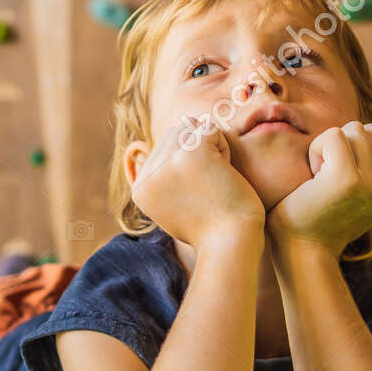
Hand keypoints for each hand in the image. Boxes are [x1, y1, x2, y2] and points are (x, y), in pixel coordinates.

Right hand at [130, 123, 264, 250]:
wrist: (230, 243)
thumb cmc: (211, 228)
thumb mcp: (174, 208)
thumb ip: (164, 181)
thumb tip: (161, 151)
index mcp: (141, 188)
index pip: (162, 151)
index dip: (187, 165)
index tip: (198, 195)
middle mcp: (148, 174)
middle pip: (174, 134)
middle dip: (198, 152)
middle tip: (210, 185)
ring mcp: (167, 161)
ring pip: (189, 127)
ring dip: (210, 148)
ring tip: (215, 178)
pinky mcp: (191, 152)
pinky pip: (209, 129)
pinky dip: (223, 148)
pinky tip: (224, 173)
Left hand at [267, 121, 371, 256]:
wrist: (302, 251)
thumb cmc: (318, 220)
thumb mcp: (356, 195)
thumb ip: (370, 168)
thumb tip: (371, 131)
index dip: (352, 150)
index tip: (337, 180)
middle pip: (366, 131)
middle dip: (342, 146)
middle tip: (325, 179)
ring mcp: (371, 183)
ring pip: (351, 131)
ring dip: (328, 148)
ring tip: (320, 178)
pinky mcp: (348, 179)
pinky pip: (333, 135)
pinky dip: (316, 150)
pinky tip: (312, 178)